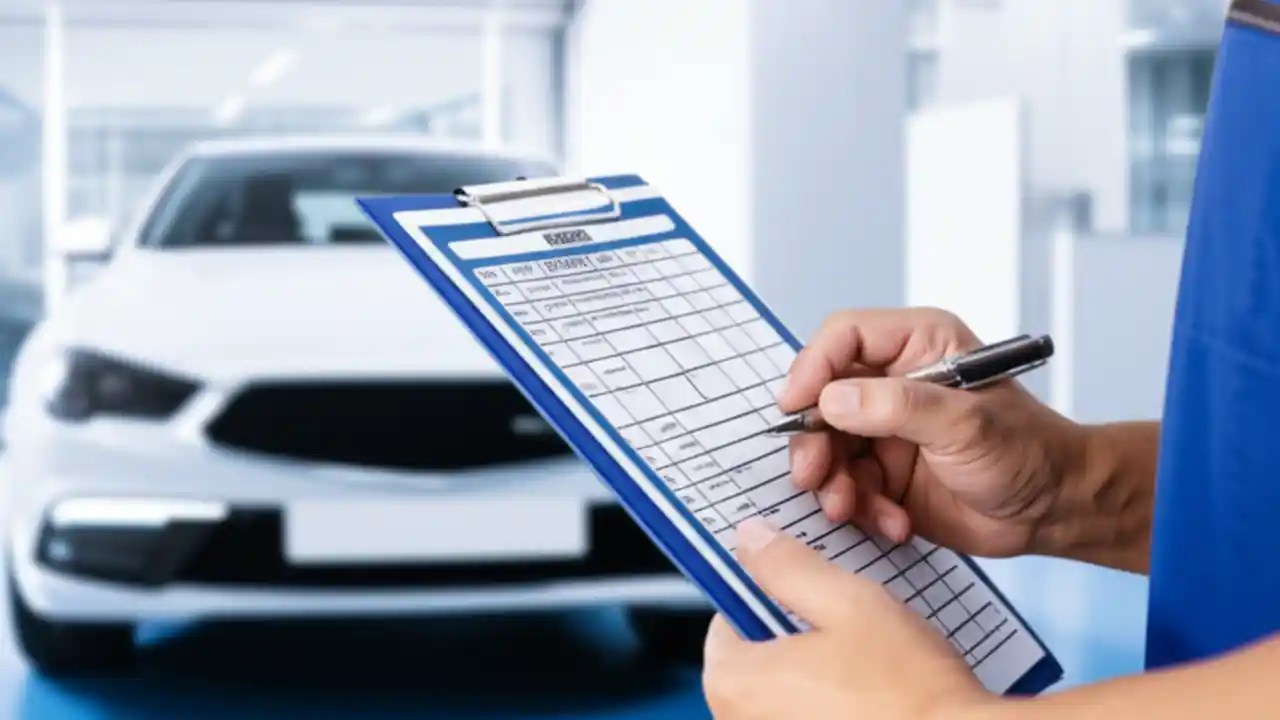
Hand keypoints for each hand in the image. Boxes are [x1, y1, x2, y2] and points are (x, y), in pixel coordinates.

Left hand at [703, 519, 996, 719]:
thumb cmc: (908, 687)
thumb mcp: (846, 601)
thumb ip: (787, 566)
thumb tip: (749, 539)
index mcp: (734, 683)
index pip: (725, 622)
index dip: (767, 599)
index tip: (804, 595)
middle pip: (752, 662)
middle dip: (792, 641)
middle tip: (844, 631)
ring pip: (781, 695)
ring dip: (813, 677)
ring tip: (863, 665)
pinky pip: (804, 717)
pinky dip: (828, 708)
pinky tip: (869, 699)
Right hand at [779, 308, 1085, 557]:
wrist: (1054, 511)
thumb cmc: (1029, 452)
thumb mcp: (965, 424)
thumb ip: (897, 406)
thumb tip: (831, 400)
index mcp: (917, 346)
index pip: (845, 337)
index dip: (812, 367)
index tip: (794, 406)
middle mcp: (893, 382)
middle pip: (822, 398)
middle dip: (814, 441)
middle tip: (811, 475)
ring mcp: (885, 429)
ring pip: (826, 447)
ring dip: (832, 481)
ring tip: (848, 507)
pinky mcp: (883, 473)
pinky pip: (846, 486)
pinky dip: (860, 508)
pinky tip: (894, 522)